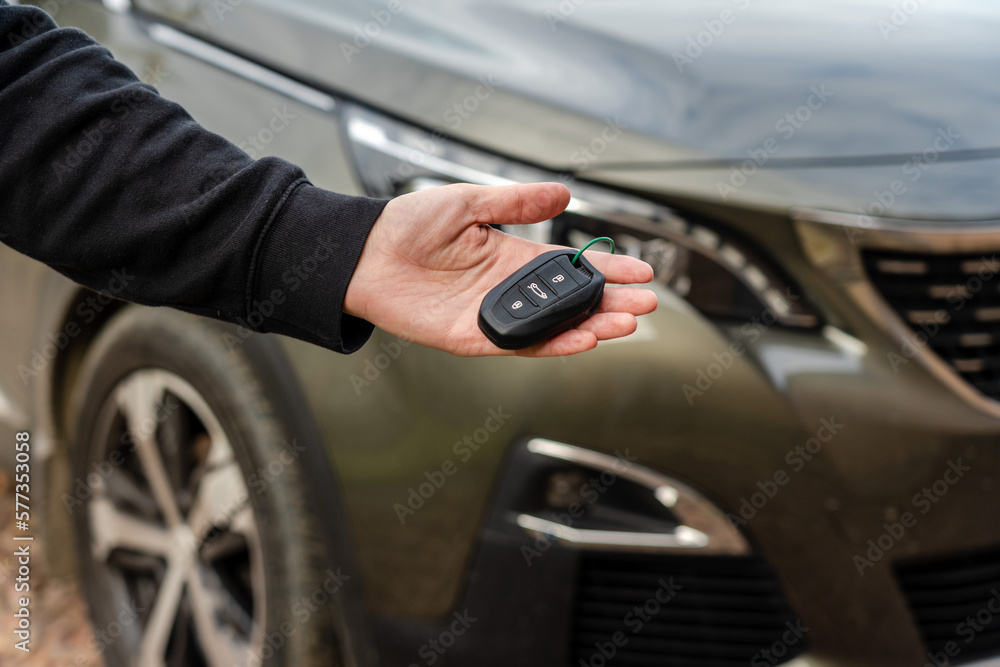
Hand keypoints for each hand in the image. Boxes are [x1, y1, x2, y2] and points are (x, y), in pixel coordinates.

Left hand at [344, 182, 657, 356]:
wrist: (364, 253)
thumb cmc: (408, 225)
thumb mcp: (469, 202)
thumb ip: (516, 203)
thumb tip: (564, 194)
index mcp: (511, 256)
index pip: (570, 267)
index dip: (606, 269)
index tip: (641, 270)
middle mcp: (508, 290)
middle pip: (572, 301)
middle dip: (612, 303)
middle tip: (647, 304)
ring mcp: (494, 316)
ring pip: (554, 327)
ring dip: (591, 327)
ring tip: (626, 322)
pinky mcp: (475, 338)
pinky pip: (522, 345)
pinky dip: (554, 343)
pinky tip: (583, 338)